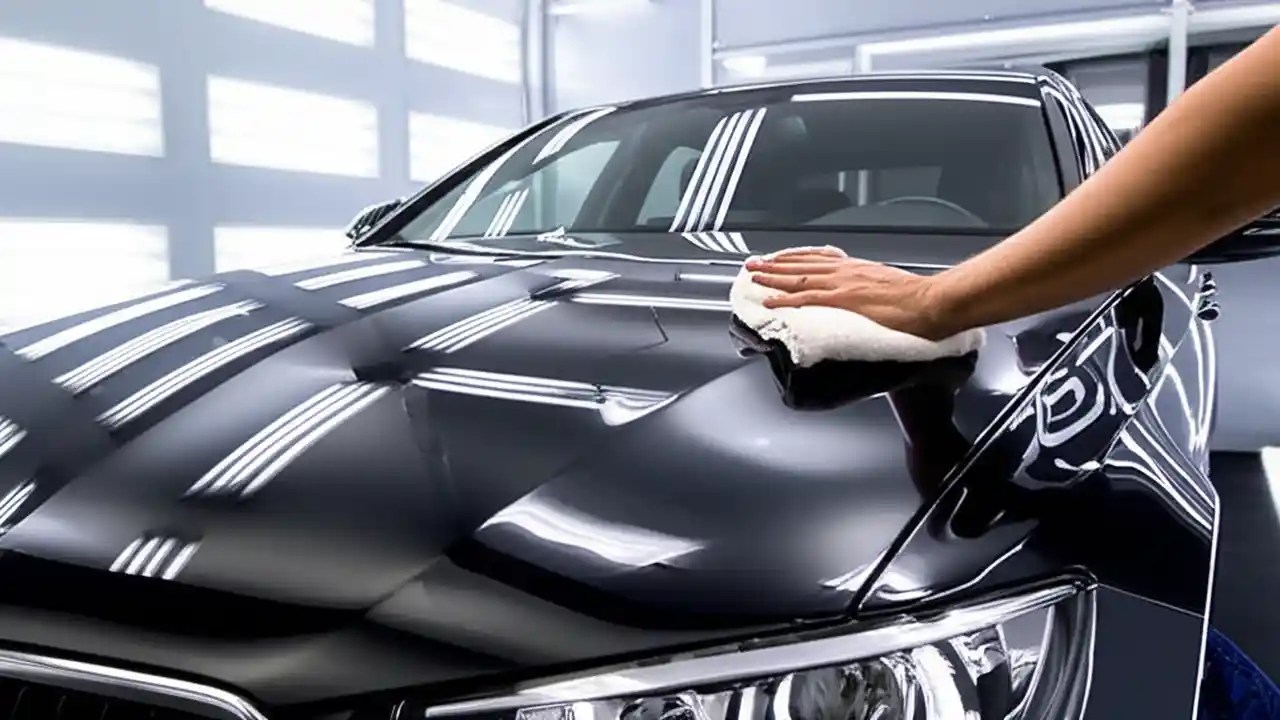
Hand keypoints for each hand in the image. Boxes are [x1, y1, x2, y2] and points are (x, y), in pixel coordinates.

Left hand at [745, 250, 955, 339]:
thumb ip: (869, 285)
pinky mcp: (843, 299)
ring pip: (797, 278)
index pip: (817, 258)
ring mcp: (842, 284)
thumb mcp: (887, 283)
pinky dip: (784, 300)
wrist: (930, 301)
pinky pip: (806, 299)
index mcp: (856, 267)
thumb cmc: (917, 297)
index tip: (777, 258)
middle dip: (774, 265)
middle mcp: (845, 271)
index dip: (794, 258)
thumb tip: (862, 292)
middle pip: (801, 264)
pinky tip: (769, 302)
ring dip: (772, 278)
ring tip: (754, 278)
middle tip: (753, 264)